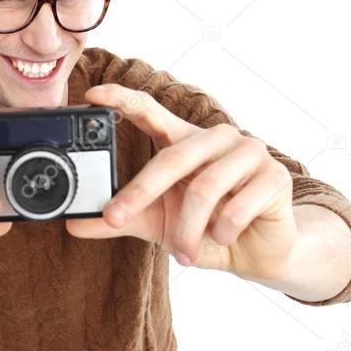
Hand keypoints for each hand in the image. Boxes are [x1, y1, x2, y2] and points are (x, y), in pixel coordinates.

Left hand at [65, 83, 297, 279]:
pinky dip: (222, 232)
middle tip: (115, 218)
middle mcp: (217, 139)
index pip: (152, 112)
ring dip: (188, 228)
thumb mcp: (158, 225)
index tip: (92, 96)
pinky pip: (238, 206)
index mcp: (185, 142)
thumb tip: (74, 224)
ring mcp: (249, 153)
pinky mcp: (275, 176)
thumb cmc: (206, 229)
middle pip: (172, 156)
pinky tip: (222, 239)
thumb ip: (122, 219)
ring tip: (183, 253)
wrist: (258, 253)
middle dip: (140, 191)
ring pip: (205, 187)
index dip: (123, 100)